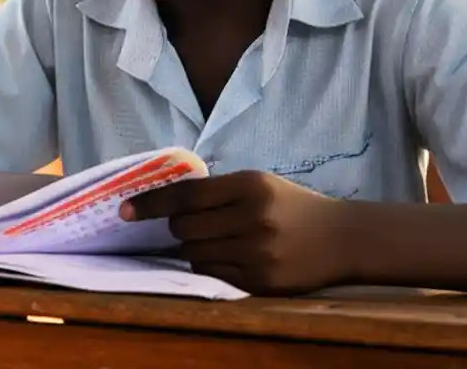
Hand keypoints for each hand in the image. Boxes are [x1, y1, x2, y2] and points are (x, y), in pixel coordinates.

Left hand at [121, 170, 353, 294]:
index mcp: (249, 186)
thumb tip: (164, 202)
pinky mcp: (260, 282)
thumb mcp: (258, 183)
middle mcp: (252, 219)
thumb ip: (216, 191)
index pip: (186, 195)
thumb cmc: (291, 205)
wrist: (342, 238)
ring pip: (194, 254)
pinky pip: (212, 274)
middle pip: (184, 228)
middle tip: (189, 224)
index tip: (124, 210)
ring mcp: (257, 253)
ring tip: (216, 239)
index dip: (150, 203)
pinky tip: (228, 255)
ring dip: (192, 247)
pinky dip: (210, 264)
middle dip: (178, 227)